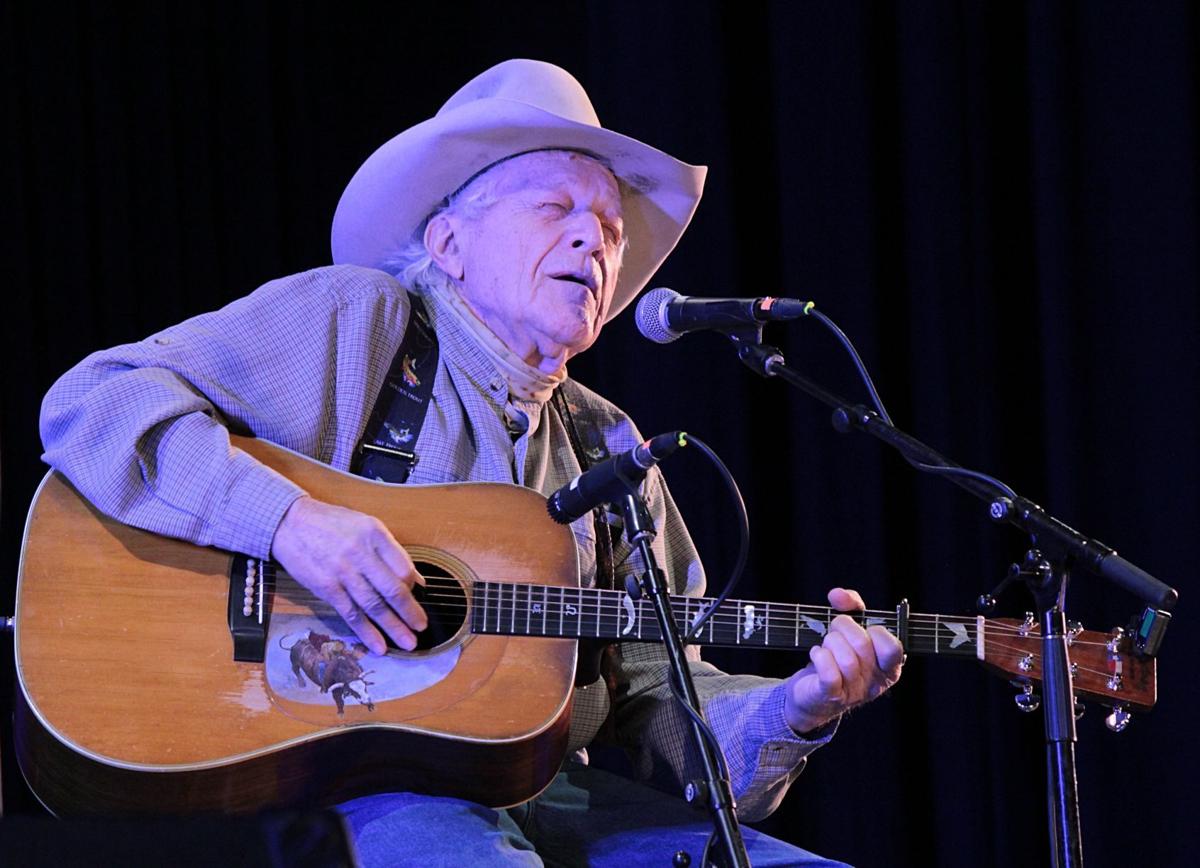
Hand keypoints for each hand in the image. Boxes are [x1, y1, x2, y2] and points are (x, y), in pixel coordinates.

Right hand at [271, 496, 426, 654]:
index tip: (418, 597)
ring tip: (408, 643)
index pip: (403, 566)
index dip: (413, 586)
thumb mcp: (365, 525)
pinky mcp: (326, 587)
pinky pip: (350, 613)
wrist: (290, 523)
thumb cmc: (330, 524)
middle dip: (410, 612)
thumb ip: (390, 551)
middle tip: (421, 627)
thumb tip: (415, 578)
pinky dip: (366, 632)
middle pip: (392, 589)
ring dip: (393, 627)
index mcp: (374, 534)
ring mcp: (342, 572)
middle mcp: (360, 553)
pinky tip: (378, 645)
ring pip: (374, 605)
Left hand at [784, 587, 903, 734]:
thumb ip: (852, 606)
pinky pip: (829, 674)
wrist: (812, 691)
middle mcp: (874, 682)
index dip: (876, 631)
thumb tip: (838, 595)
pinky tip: (817, 653)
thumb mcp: (851, 629)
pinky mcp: (830, 696)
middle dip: (843, 628)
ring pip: (847, 660)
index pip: (893, 647)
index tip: (864, 628)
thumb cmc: (837, 656)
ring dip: (830, 643)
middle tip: (835, 631)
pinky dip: (820, 657)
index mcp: (887, 667)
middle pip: (863, 645)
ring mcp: (853, 691)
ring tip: (826, 645)